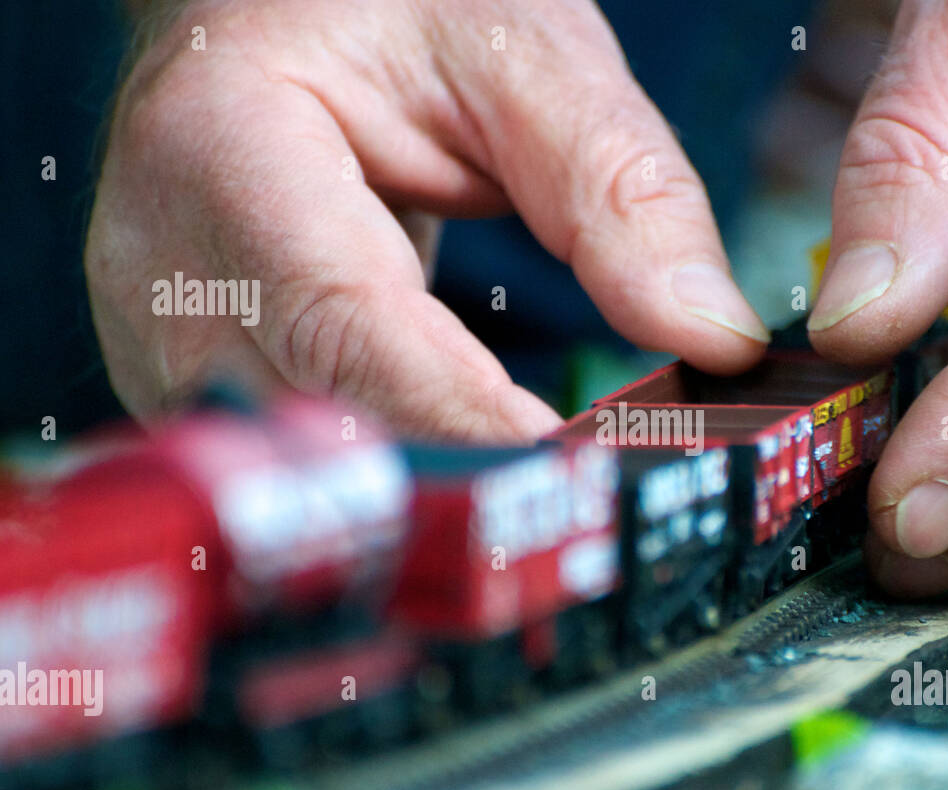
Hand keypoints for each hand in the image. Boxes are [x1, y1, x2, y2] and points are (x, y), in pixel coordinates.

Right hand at [86, 0, 767, 442]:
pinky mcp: (203, 384)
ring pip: (305, 473)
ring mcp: (168, 338)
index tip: (575, 478)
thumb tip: (711, 338)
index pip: (346, 322)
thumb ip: (618, 189)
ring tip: (544, 508)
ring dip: (429, 500)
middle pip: (319, 423)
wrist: (277, 15)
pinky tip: (474, 485)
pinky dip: (396, 483)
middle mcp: (168, 264)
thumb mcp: (523, 57)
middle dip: (461, 481)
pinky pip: (303, 464)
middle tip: (590, 513)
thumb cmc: (389, 12)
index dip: (462, 417)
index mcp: (222, 146)